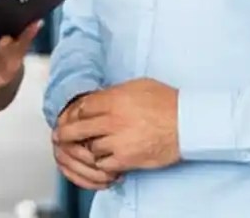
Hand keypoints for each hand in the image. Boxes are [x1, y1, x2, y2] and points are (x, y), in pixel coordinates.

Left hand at [52, 78, 180, 172]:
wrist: (188, 123)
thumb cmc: (166, 102)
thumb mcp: (137, 85)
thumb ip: (114, 92)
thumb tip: (99, 96)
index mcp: (113, 99)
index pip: (80, 108)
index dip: (72, 114)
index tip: (70, 117)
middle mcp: (112, 120)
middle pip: (76, 129)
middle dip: (65, 133)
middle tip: (60, 136)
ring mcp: (118, 141)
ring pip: (89, 148)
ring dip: (90, 148)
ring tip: (93, 147)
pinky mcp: (127, 159)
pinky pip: (103, 164)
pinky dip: (103, 163)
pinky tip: (107, 159)